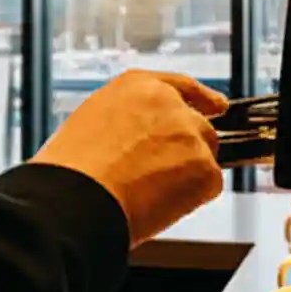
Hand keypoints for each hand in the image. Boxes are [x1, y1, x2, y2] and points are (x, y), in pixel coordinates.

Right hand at [33, 69, 228, 246]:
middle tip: (161, 177)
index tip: (217, 105)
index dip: (202, 98)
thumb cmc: (73, 169)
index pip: (182, 86)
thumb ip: (129, 121)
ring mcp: (190, 134)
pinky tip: (159, 205)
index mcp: (139, 87)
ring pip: (205, 157)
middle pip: (199, 126)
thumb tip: (141, 140)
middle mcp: (170, 103)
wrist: (78, 197)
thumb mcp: (93, 122)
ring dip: (188, 175)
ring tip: (149, 194)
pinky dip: (191, 200)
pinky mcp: (204, 167)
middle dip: (188, 150)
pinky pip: (208, 185)